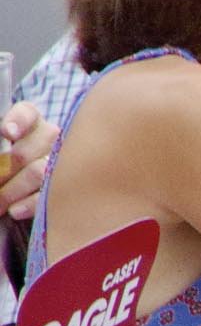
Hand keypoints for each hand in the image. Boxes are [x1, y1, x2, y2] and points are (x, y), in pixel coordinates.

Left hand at [2, 104, 55, 222]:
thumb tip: (1, 156)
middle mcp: (51, 138)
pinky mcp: (68, 186)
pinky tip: (15, 211)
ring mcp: (63, 161)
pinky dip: (30, 204)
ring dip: (11, 191)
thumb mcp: (6, 149)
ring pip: (38, 174)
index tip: (6, 133)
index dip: (18, 122)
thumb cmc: (12, 163)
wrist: (40, 187)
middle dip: (2, 172)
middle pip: (24, 152)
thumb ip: (1, 149)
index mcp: (32, 122)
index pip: (27, 114)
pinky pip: (49, 195)